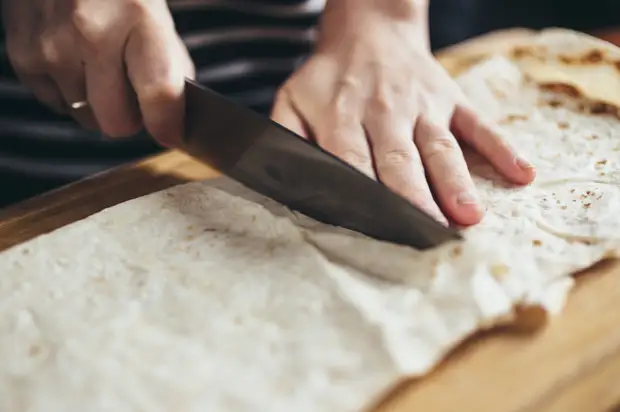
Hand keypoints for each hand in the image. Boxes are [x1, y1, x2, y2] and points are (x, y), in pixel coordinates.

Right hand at [2, 0, 193, 145]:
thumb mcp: (157, 8)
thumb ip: (171, 59)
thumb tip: (174, 111)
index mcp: (138, 17)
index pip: (159, 94)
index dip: (168, 125)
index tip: (171, 133)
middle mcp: (91, 33)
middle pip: (117, 121)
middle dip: (130, 118)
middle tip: (134, 99)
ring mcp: (52, 46)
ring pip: (85, 117)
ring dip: (98, 104)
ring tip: (101, 69)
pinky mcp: (22, 53)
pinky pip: (54, 102)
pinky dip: (69, 92)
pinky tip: (75, 62)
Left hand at [271, 0, 535, 225]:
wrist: (369, 30)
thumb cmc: (328, 78)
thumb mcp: (292, 100)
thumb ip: (284, 138)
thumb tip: (276, 180)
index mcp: (342, 116)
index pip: (352, 162)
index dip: (362, 195)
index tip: (372, 230)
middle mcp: (385, 112)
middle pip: (400, 161)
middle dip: (414, 199)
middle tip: (428, 236)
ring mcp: (423, 105)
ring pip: (440, 147)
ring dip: (457, 181)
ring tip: (470, 216)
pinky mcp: (451, 99)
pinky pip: (479, 123)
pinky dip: (502, 147)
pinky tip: (522, 174)